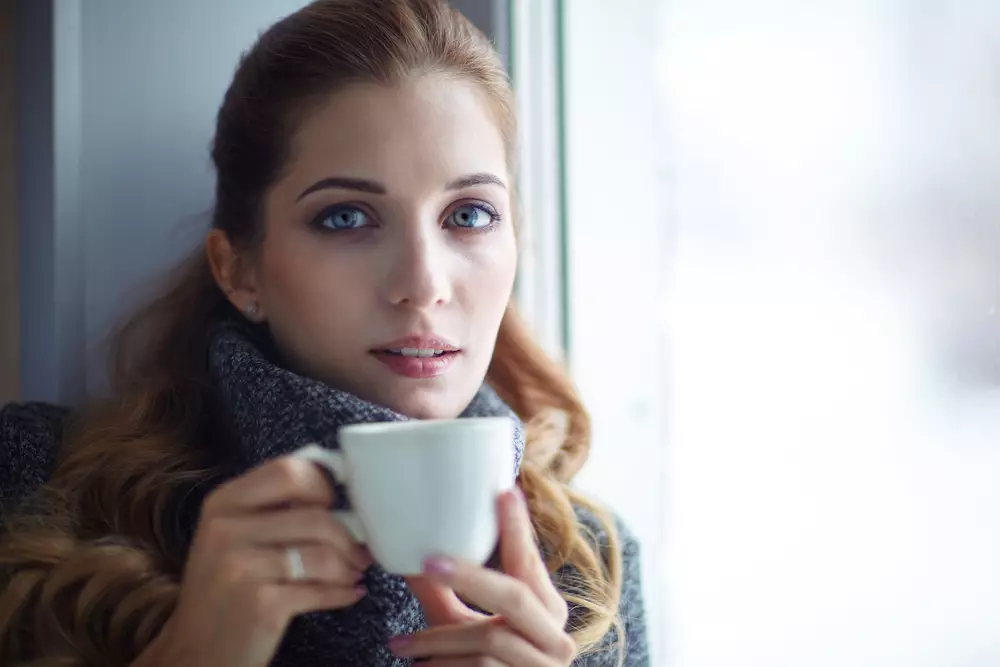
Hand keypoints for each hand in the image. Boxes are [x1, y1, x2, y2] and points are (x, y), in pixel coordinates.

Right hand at [134, 456, 371, 666]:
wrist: (194, 651)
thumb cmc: (223, 588)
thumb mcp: (232, 536)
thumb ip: (273, 507)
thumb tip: (336, 485)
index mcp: (223, 504)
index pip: (286, 471)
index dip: (322, 483)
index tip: (335, 501)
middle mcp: (226, 531)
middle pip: (315, 516)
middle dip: (348, 533)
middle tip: (357, 547)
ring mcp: (242, 569)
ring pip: (324, 554)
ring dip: (350, 566)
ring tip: (353, 571)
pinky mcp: (261, 605)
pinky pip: (322, 590)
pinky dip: (344, 592)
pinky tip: (349, 592)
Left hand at [395, 489, 576, 665]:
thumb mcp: (467, 631)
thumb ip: (446, 596)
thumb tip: (406, 555)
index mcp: (549, 613)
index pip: (531, 562)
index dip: (518, 528)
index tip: (504, 491)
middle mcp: (557, 641)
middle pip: (515, 596)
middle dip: (470, 575)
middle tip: (430, 561)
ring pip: (490, 639)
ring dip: (438, 640)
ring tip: (400, 646)